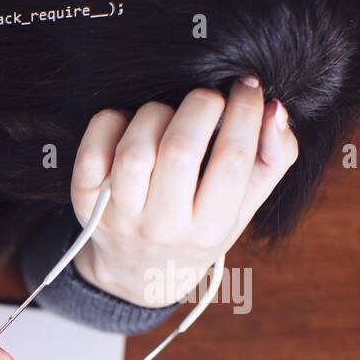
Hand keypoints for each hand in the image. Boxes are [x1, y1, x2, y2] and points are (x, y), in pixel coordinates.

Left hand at [71, 78, 298, 306]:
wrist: (140, 272)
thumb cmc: (200, 227)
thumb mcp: (245, 206)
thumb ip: (273, 158)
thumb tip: (273, 109)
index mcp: (209, 227)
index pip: (232, 160)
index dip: (243, 113)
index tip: (247, 87)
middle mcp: (162, 226)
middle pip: (179, 151)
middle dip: (199, 107)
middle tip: (208, 98)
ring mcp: (120, 216)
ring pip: (134, 150)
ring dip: (155, 114)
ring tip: (169, 114)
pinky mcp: (86, 203)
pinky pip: (91, 153)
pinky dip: (109, 123)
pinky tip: (129, 122)